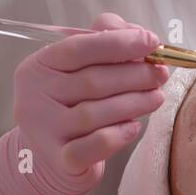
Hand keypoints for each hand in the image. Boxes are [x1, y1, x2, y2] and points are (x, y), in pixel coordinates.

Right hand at [0, 12, 168, 194]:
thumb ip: (104, 40)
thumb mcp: (79, 68)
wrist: (49, 158)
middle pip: (92, 81)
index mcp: (38, 66)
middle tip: (161, 74)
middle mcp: (34, 97)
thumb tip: (138, 33)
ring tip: (156, 97)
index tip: (152, 41)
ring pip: (94, 113)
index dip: (119, 43)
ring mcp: (44, 131)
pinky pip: (95, 145)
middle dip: (135, 75)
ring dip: (134, 102)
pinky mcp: (61, 161)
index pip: (78, 48)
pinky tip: (134, 127)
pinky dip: (119, 134)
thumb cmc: (71, 104)